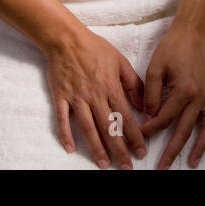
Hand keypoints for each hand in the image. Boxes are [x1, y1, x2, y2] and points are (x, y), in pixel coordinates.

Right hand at [43, 27, 148, 168]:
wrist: (66, 39)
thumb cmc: (95, 48)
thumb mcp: (120, 61)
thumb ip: (133, 83)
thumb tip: (144, 104)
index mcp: (111, 87)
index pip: (126, 117)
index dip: (134, 136)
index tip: (142, 152)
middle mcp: (95, 95)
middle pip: (109, 127)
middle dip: (119, 149)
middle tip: (126, 167)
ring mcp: (76, 98)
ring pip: (88, 128)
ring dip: (96, 148)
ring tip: (104, 164)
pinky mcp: (60, 98)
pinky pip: (62, 119)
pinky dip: (65, 134)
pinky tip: (71, 149)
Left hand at [141, 21, 204, 168]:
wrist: (192, 33)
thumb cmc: (172, 48)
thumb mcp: (155, 68)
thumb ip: (151, 94)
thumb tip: (150, 115)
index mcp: (183, 90)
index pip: (164, 118)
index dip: (151, 129)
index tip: (140, 135)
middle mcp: (199, 96)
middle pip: (185, 129)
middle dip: (173, 150)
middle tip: (163, 166)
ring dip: (200, 147)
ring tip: (193, 162)